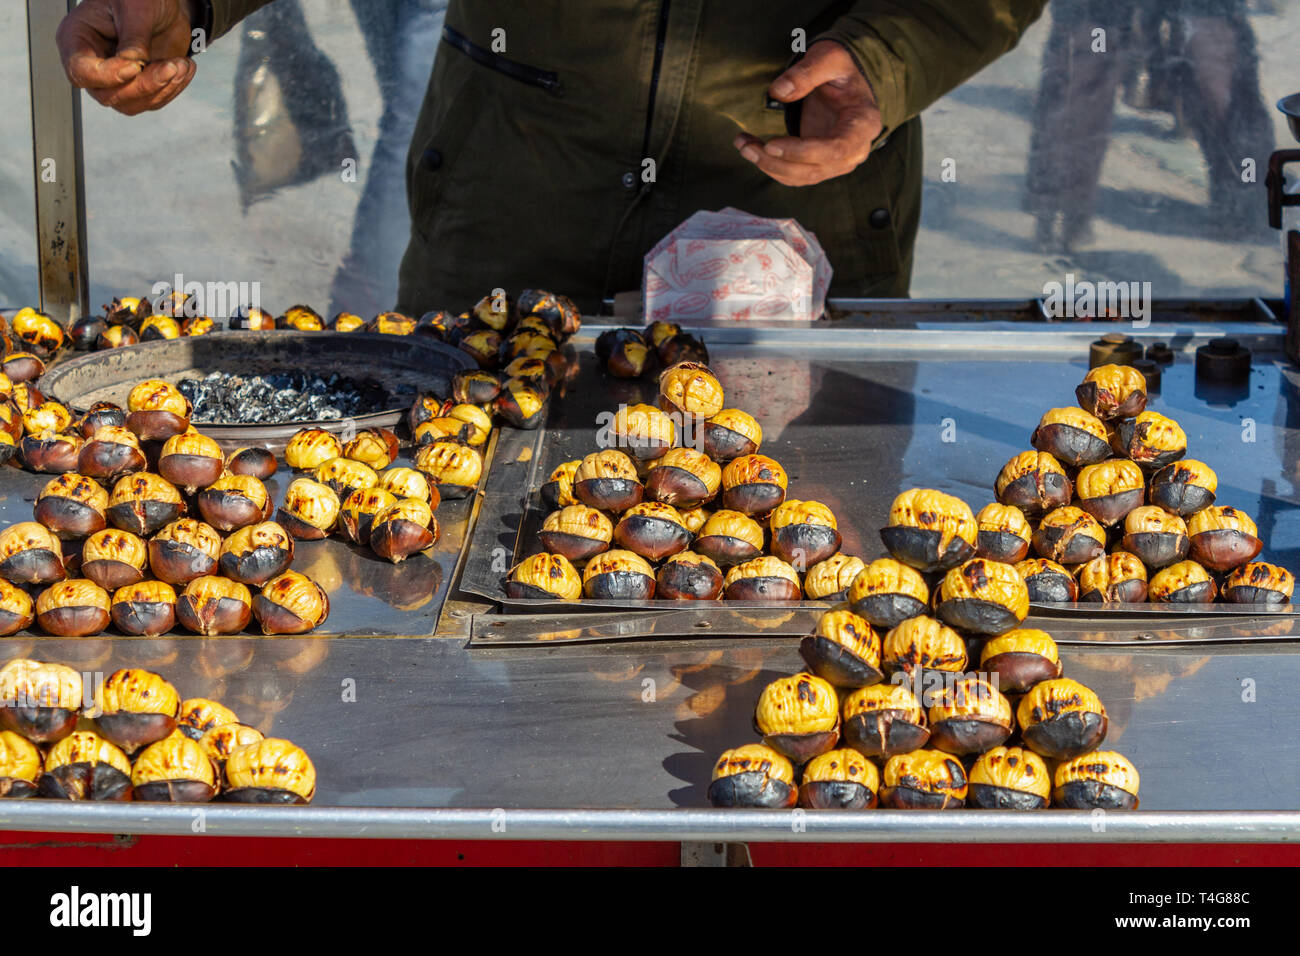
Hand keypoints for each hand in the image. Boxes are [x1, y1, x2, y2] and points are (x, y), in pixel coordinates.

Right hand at [56, 0, 198, 115]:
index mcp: (77, 38)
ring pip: (132, 104)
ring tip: (183, 64)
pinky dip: (171, 88)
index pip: (81, 71)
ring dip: (162, 88)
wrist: (162, 4)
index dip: (108, 75)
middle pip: (108, 95)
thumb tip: (135, 64)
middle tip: (172, 66)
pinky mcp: (138, 86)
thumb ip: (134, 37)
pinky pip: (152, 101)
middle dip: (144, 85)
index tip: (135, 66)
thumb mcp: (136, 9)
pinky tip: (184, 68)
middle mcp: (92, 63)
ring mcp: (114, 79)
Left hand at [734, 40, 882, 186]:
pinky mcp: (821, 165)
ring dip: (769, 166)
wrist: (844, 82)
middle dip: (777, 162)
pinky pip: (795, 175)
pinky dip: (771, 166)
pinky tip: (752, 148)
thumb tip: (778, 92)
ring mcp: (838, 162)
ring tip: (743, 144)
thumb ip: (806, 73)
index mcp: (863, 124)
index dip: (802, 152)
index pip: (835, 149)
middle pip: (815, 169)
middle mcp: (855, 150)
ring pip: (801, 177)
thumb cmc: (840, 69)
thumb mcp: (828, 58)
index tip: (771, 145)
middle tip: (746, 145)